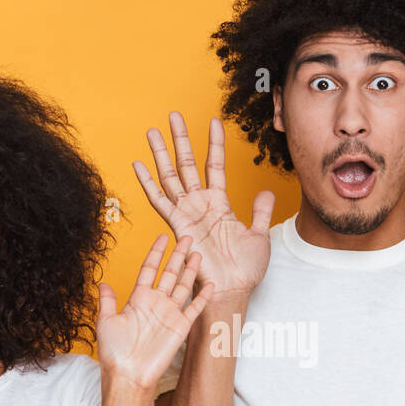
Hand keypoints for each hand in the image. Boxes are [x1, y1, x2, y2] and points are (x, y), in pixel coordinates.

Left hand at [96, 234, 214, 391]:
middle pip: (169, 273)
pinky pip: (195, 308)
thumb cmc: (115, 352)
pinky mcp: (181, 327)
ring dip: (191, 271)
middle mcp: (155, 304)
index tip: (162, 237)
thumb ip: (107, 300)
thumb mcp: (106, 321)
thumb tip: (101, 282)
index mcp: (138, 299)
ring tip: (199, 254)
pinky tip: (210, 284)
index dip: (156, 252)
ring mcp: (169, 314)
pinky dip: (203, 296)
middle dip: (178, 255)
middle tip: (187, 238)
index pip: (149, 269)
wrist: (129, 375)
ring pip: (183, 286)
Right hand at [133, 111, 272, 300]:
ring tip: (153, 130)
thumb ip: (260, 212)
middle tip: (173, 115)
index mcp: (219, 205)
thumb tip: (267, 191)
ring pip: (171, 177)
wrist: (233, 290)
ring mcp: (187, 214)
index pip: (215, 165)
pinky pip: (159, 200)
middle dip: (181, 140)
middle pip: (188, 164)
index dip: (215, 143)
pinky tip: (138, 164)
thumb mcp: (259, 236)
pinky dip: (148, 182)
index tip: (214, 121)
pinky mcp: (178, 225)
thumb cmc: (245, 270)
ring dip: (161, 154)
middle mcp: (200, 205)